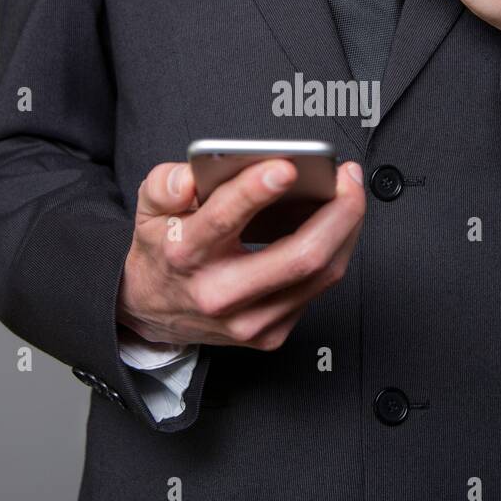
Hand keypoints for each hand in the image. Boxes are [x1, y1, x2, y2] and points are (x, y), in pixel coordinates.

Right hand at [118, 158, 365, 350]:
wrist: (154, 310)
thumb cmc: (162, 251)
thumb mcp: (148, 209)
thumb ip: (165, 185)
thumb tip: (189, 178)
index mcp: (185, 254)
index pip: (223, 220)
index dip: (257, 191)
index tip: (286, 167)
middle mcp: (219, 293)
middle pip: (299, 257)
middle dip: (337, 212)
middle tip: (348, 177)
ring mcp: (249, 320)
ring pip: (321, 275)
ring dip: (347, 229)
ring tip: (351, 193)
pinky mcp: (270, 334)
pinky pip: (318, 289)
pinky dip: (336, 252)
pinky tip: (339, 226)